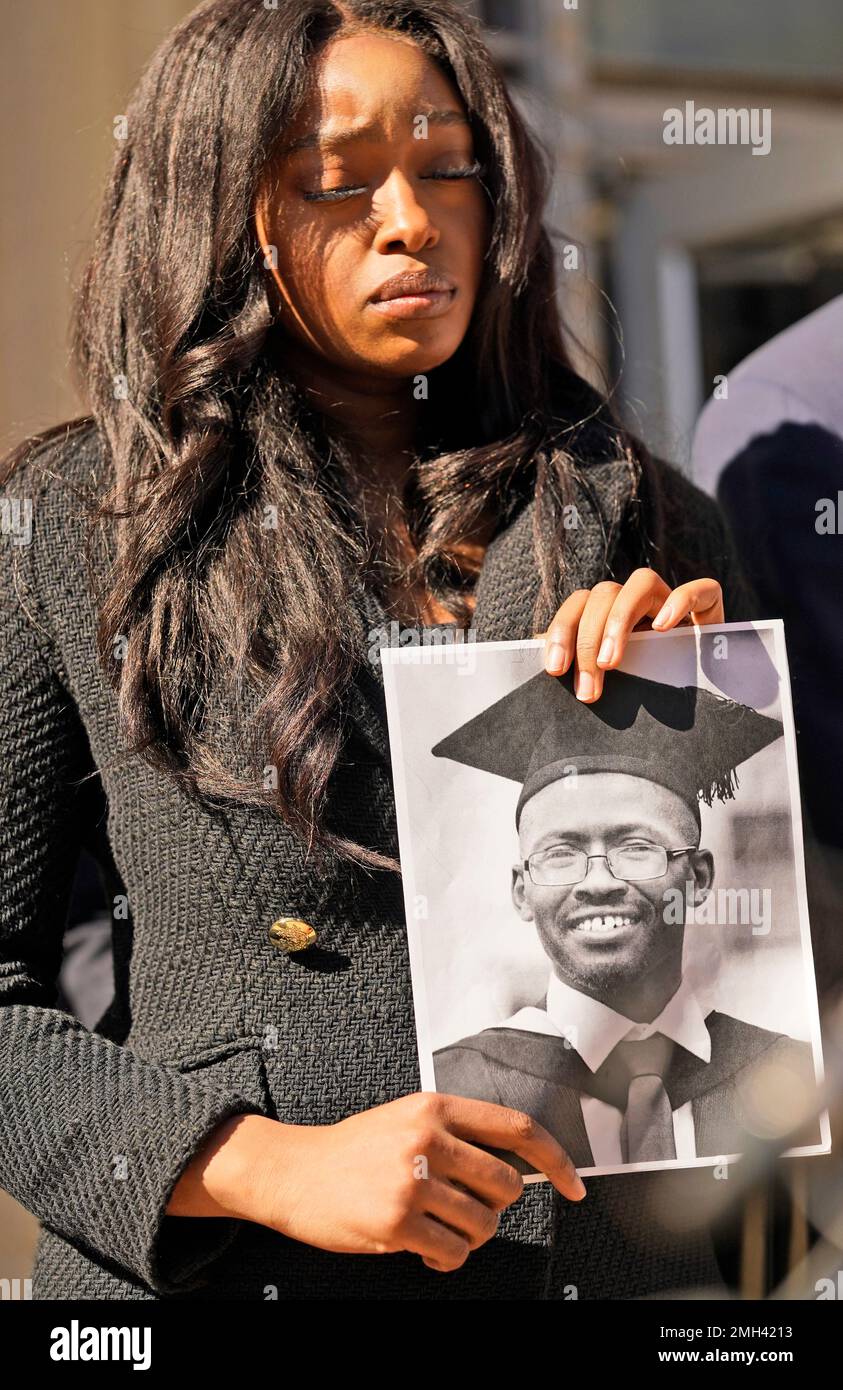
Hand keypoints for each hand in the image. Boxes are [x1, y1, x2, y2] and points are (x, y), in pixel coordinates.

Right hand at [176, 1093, 585, 1273]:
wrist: (293, 1171)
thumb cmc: (353, 1150)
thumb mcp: (407, 1121)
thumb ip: (457, 1135)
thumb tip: (520, 1169)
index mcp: (435, 1107)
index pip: (517, 1127)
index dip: (556, 1159)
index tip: (574, 1186)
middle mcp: (427, 1138)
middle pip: (506, 1185)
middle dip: (494, 1208)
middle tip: (463, 1209)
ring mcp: (411, 1179)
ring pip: (483, 1224)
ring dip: (467, 1237)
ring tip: (436, 1227)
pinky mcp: (397, 1220)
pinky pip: (452, 1253)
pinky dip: (444, 1258)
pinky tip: (421, 1245)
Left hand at [534, 568, 723, 701]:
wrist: (706, 698)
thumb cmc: (644, 689)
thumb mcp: (606, 679)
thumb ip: (576, 662)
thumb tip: (532, 648)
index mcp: (609, 614)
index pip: (578, 604)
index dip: (561, 631)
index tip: (554, 669)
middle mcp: (638, 602)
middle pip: (603, 595)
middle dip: (588, 642)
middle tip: (588, 688)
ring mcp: (673, 601)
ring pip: (642, 581)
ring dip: (620, 621)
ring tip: (611, 662)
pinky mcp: (710, 608)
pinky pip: (702, 588)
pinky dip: (682, 600)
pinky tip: (665, 627)